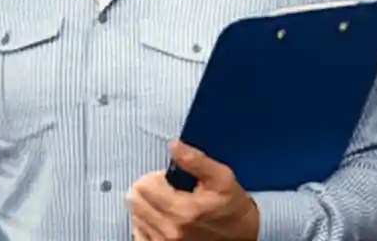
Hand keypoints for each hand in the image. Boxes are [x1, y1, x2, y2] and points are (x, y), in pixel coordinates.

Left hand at [126, 140, 259, 240]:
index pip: (143, 186)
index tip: (171, 182)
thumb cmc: (231, 207)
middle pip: (135, 201)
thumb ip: (195, 160)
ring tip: (169, 207)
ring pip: (136, 215)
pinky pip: (138, 233)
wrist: (241, 238)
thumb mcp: (221, 178)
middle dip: (148, 191)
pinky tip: (162, 221)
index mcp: (183, 211)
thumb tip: (173, 145)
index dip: (156, 179)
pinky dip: (146, 225)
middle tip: (169, 193)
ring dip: (148, 207)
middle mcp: (171, 231)